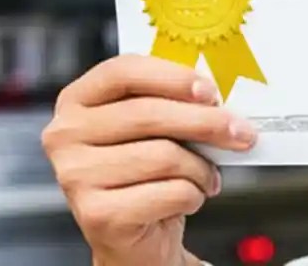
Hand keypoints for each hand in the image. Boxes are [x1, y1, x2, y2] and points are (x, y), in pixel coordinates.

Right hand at [42, 54, 258, 265]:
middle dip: (206, 123)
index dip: (171, 77)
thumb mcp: (156, 128)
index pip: (123, 71)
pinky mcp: (97, 214)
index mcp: (78, 100)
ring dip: (201, 168)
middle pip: (148, 114)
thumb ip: (174, 105)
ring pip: (164, 156)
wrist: (134, 235)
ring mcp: (75, 176)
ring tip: (207, 176)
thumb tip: (222, 101)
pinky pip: (170, 193)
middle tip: (242, 131)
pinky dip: (193, 195)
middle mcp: (65, 135)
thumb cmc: (147, 172)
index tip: (210, 91)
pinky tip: (189, 198)